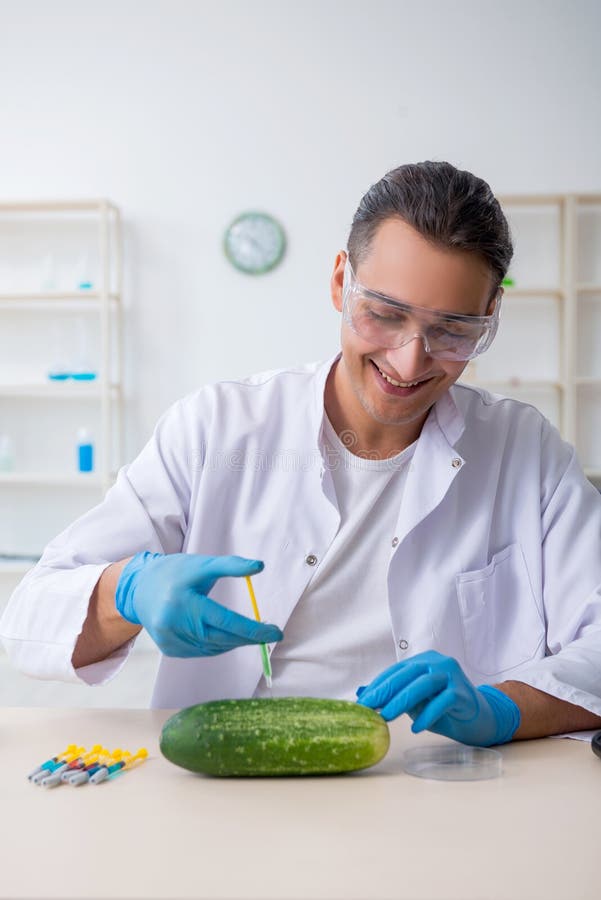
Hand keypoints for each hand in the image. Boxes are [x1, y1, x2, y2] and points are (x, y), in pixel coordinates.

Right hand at [115, 552, 282, 657]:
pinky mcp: (169, 649)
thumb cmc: (176, 572)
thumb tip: (259, 566)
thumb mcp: (203, 565)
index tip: (275, 633)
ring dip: (234, 643)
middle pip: (221, 638)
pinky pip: (201, 652)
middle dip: (248, 638)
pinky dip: (218, 646)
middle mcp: (174, 624)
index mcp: (184, 602)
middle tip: (270, 634)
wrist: (140, 587)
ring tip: (250, 633)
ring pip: (213, 648)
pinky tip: (227, 637)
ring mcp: (170, 640)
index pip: (226, 621)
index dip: (253, 629)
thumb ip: (231, 565)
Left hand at [356, 650, 519, 745]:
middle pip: (407, 674)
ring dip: (402, 700)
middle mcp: (438, 663)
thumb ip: (393, 695)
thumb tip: (361, 693)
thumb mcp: (415, 702)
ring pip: (423, 683)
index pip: (395, 670)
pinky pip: (443, 700)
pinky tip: (416, 728)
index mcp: (423, 661)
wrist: (480, 719)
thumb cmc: (444, 708)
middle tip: (368, 708)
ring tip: (387, 717)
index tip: (361, 702)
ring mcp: (452, 675)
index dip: (377, 686)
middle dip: (385, 691)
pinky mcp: (463, 692)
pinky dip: (428, 714)